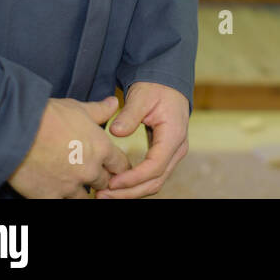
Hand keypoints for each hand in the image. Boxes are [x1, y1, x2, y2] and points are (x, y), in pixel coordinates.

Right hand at [8, 96, 130, 197]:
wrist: (16, 132)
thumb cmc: (48, 117)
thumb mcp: (79, 109)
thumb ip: (99, 110)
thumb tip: (114, 103)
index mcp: (101, 148)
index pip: (120, 165)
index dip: (118, 167)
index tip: (113, 167)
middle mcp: (89, 170)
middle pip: (104, 182)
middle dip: (100, 179)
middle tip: (93, 176)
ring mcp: (70, 186)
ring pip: (85, 198)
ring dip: (82, 192)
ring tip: (74, 185)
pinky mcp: (49, 196)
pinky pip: (62, 205)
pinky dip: (61, 200)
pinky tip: (57, 194)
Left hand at [98, 82, 189, 197]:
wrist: (168, 84)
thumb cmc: (155, 89)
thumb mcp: (141, 96)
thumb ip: (129, 114)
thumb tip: (116, 131)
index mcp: (174, 135)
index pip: (155, 166)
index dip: (133, 178)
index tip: (111, 182)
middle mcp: (177, 149)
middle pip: (155, 181)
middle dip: (129, 192)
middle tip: (102, 194)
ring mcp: (173, 155)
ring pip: (154, 183)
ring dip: (130, 192)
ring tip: (104, 194)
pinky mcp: (165, 157)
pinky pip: (151, 177)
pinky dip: (134, 185)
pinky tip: (115, 186)